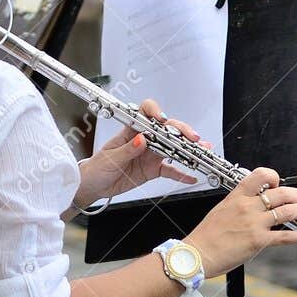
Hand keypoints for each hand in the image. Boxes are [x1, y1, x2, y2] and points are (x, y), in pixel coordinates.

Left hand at [75, 99, 202, 204]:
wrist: (95, 184)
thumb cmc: (98, 166)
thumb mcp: (111, 158)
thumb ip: (128, 150)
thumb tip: (142, 139)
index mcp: (131, 131)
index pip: (146, 113)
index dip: (156, 112)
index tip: (163, 120)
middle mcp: (144, 139)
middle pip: (166, 129)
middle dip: (181, 131)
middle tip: (192, 138)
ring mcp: (151, 154)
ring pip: (173, 147)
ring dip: (188, 149)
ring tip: (202, 151)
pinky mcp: (153, 169)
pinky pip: (171, 170)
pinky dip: (182, 173)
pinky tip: (192, 176)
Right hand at [186, 168, 296, 276]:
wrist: (198, 254)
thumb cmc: (206, 235)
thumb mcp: (221, 210)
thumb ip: (239, 204)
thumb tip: (255, 203)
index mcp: (237, 196)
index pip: (261, 175)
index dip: (274, 177)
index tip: (280, 184)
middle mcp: (247, 207)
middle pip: (281, 193)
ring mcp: (254, 223)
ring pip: (287, 212)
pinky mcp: (258, 241)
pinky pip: (286, 236)